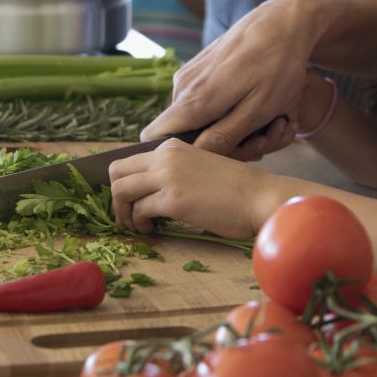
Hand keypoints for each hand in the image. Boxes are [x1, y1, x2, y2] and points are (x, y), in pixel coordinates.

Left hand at [108, 139, 274, 236]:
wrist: (260, 197)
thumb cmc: (236, 190)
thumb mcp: (199, 168)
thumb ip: (174, 172)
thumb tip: (149, 192)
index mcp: (172, 147)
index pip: (129, 160)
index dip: (124, 184)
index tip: (132, 201)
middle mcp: (165, 156)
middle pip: (116, 172)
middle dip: (116, 197)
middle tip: (128, 215)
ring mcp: (168, 176)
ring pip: (120, 191)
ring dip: (123, 213)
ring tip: (138, 226)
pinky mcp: (173, 200)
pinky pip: (138, 210)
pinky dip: (139, 223)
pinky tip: (152, 229)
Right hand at [144, 0, 326, 158]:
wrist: (284, 22)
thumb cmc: (277, 65)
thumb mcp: (259, 108)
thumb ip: (224, 135)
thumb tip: (193, 155)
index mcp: (193, 100)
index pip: (154, 138)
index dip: (179, 156)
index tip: (217, 158)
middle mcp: (183, 87)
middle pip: (187, 135)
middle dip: (227, 146)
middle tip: (265, 139)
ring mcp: (190, 76)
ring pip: (200, 121)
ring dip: (236, 130)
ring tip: (274, 121)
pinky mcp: (200, 70)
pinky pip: (208, 103)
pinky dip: (235, 111)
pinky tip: (263, 106)